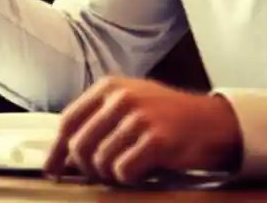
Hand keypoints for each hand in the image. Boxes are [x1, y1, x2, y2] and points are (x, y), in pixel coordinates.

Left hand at [43, 77, 241, 185]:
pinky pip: (123, 171)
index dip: (57, 150)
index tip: (52, 170)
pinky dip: (129, 179)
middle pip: (79, 145)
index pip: (68, 121)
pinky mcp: (156, 139)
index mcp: (109, 87)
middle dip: (85, 169)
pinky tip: (143, 172)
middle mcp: (121, 98)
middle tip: (101, 176)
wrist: (215, 123)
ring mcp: (139, 117)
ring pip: (100, 161)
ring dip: (111, 175)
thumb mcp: (130, 106)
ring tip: (128, 170)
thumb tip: (62, 156)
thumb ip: (97, 122)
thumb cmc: (168, 119)